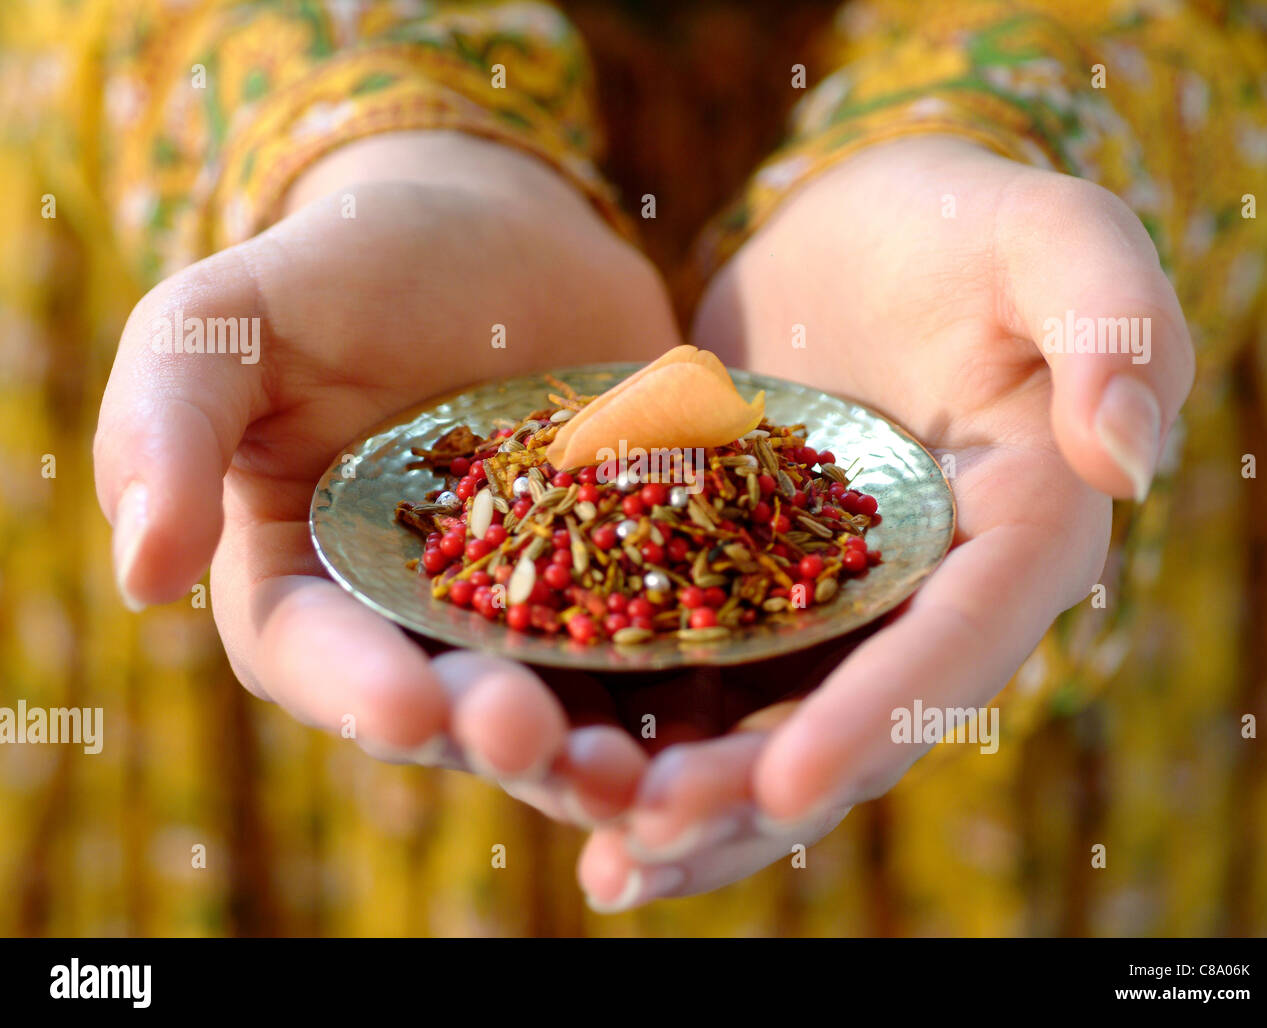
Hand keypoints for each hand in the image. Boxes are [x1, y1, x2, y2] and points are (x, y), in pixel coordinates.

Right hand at [94, 131, 681, 820]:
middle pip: (447, 710)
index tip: (411, 705)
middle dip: (491, 737)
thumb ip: (170, 422)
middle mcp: (417, 624)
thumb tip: (137, 572)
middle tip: (538, 737)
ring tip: (639, 769)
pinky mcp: (631, 590)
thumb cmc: (352, 266)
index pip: (313, 655)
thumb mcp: (236, 315)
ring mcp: (532, 617)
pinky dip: (688, 696)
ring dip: (596, 755)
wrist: (502, 232)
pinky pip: (659, 656)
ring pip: (561, 710)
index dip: (354, 692)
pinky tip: (731, 711)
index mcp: (306, 579)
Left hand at [578, 135, 1194, 908]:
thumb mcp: (1048, 234)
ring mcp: (839, 604)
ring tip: (606, 857)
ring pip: (774, 724)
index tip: (789, 784)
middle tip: (653, 837)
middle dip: (760, 791)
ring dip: (697, 800)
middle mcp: (933, 595)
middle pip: (856, 719)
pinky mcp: (755, 589)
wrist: (856, 235)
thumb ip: (1108, 322)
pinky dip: (651, 736)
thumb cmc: (962, 223)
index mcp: (1022, 532)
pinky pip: (707, 676)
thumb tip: (1129, 461)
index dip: (882, 715)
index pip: (959, 640)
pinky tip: (568, 787)